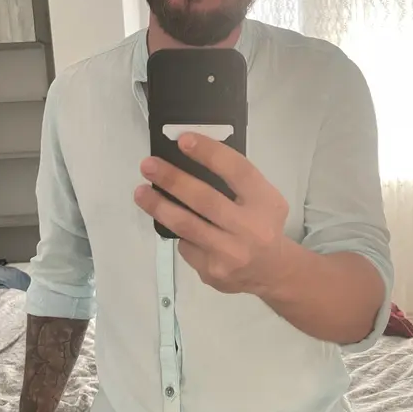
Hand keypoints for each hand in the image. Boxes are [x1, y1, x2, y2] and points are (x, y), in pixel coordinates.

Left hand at [135, 134, 289, 295]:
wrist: (272, 271)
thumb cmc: (262, 224)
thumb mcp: (263, 198)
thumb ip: (236, 181)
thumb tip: (190, 158)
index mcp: (265, 203)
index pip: (237, 171)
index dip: (209, 153)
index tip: (183, 140)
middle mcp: (250, 229)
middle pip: (205, 199)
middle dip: (172, 179)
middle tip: (148, 165)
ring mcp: (230, 253)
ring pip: (186, 225)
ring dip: (158, 206)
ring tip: (140, 192)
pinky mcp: (212, 271)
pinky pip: (185, 245)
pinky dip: (177, 232)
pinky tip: (174, 223)